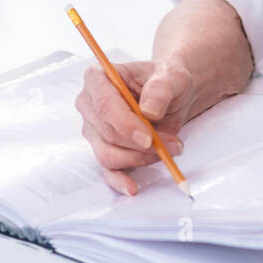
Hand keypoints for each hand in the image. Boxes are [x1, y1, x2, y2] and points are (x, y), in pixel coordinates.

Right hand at [74, 57, 194, 194]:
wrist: (172, 94)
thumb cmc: (166, 80)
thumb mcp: (172, 75)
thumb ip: (161, 88)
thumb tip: (148, 110)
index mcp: (98, 78)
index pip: (105, 106)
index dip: (125, 124)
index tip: (147, 138)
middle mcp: (90, 105)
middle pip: (108, 134)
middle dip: (141, 144)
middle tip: (172, 144)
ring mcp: (95, 130)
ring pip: (109, 155)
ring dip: (140, 158)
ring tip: (168, 150)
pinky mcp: (104, 148)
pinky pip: (107, 170)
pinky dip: (120, 180)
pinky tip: (132, 186)